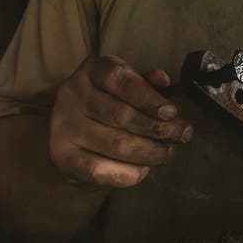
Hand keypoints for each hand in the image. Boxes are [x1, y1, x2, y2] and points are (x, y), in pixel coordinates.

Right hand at [49, 55, 192, 189]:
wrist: (74, 139)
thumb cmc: (110, 106)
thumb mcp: (126, 87)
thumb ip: (145, 83)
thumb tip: (164, 79)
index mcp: (92, 69)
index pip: (120, 79)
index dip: (148, 97)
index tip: (172, 112)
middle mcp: (72, 94)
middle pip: (120, 114)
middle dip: (157, 128)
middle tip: (181, 136)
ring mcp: (63, 126)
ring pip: (115, 144)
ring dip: (148, 152)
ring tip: (165, 154)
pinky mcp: (61, 156)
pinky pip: (99, 170)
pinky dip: (127, 173)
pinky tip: (143, 170)